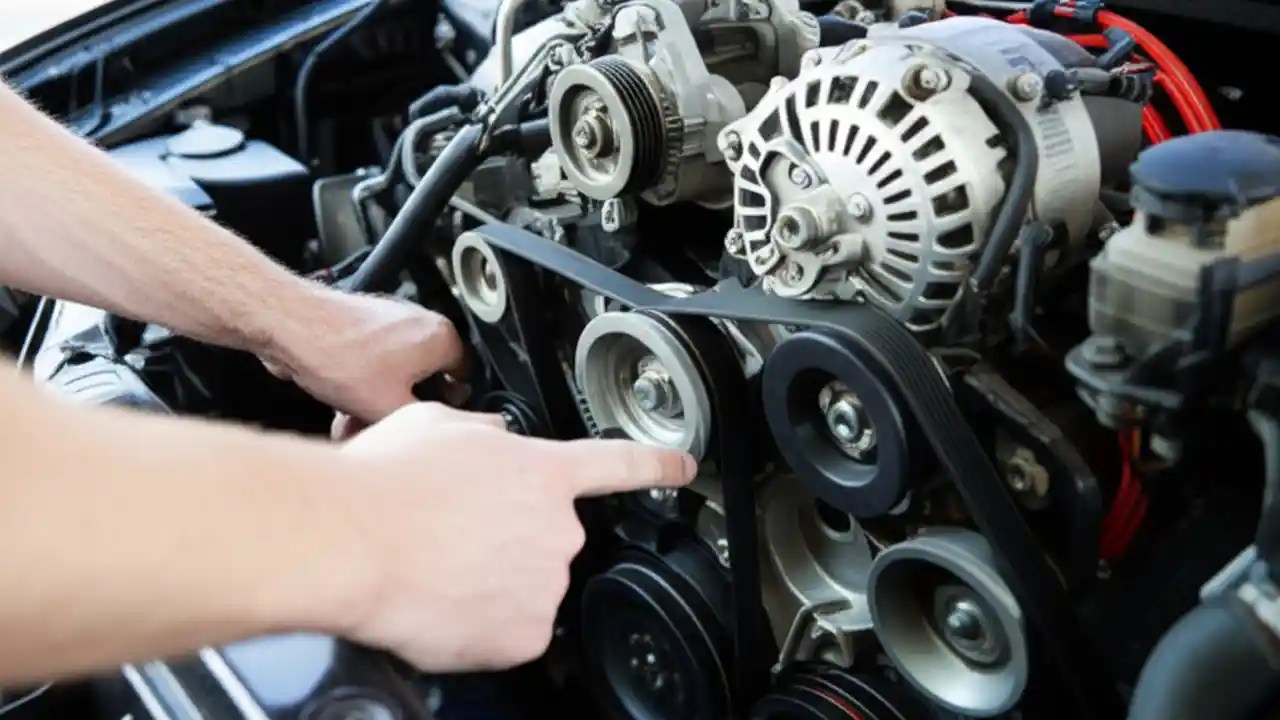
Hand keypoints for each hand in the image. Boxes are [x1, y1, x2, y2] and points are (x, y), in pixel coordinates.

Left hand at [264, 290, 466, 421]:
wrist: (291, 327)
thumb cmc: (337, 357)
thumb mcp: (391, 408)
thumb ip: (427, 420)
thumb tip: (440, 427)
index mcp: (442, 337)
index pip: (466, 378)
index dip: (449, 405)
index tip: (431, 419)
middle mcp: (422, 322)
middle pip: (431, 374)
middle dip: (410, 400)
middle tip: (388, 419)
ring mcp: (394, 319)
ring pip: (402, 369)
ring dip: (387, 391)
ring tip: (361, 409)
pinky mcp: (367, 323)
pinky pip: (380, 359)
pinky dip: (369, 378)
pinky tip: (347, 393)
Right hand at [331, 403, 695, 671]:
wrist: (354, 539)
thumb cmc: (385, 482)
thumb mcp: (436, 426)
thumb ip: (481, 435)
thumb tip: (491, 439)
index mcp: (542, 472)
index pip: (618, 464)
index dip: (655, 465)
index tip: (683, 468)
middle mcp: (557, 528)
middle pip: (546, 540)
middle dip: (508, 542)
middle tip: (453, 540)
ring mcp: (546, 583)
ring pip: (523, 589)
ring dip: (490, 584)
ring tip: (436, 568)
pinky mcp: (526, 634)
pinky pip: (508, 634)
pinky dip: (479, 629)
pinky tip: (442, 604)